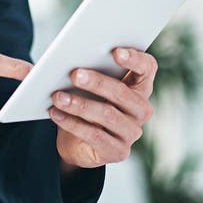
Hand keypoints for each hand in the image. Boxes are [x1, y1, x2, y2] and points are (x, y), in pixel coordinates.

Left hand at [48, 47, 156, 168]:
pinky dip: (72, 123)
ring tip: (57, 95)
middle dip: (97, 82)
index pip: (148, 68)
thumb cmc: (85, 99)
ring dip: (80, 104)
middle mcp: (141, 110)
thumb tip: (69, 50)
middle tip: (74, 72)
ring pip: (107, 115)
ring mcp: (131, 133)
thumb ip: (87, 66)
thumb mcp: (87, 82)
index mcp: (139, 86)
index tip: (114, 50)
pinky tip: (54, 113)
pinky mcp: (117, 152)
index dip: (135, 59)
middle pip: (124, 94)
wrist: (78, 140)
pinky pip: (94, 136)